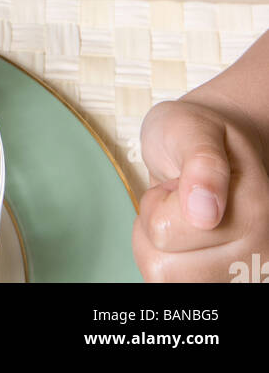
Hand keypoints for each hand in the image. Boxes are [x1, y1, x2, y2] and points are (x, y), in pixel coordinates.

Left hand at [132, 97, 268, 281]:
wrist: (220, 149)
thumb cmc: (201, 137)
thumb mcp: (193, 128)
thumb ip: (202, 160)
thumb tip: (206, 212)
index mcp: (257, 211)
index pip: (165, 230)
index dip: (159, 201)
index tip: (180, 182)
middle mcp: (261, 254)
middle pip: (163, 267)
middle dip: (157, 227)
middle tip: (181, 200)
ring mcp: (246, 278)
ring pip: (164, 281)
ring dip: (161, 248)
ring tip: (184, 218)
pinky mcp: (226, 287)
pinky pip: (168, 288)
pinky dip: (166, 264)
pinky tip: (187, 242)